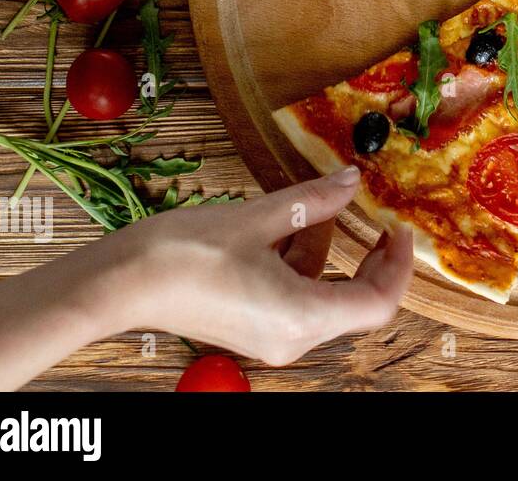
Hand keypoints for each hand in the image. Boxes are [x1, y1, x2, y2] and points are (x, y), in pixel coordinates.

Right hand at [109, 167, 412, 365]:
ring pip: (323, 291)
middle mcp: (293, 338)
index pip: (378, 303)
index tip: (399, 228)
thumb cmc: (180, 255)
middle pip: (355, 300)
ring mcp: (272, 337)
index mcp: (302, 318)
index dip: (398, 265)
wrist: (117, 284)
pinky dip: (300, 260)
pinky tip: (284, 225)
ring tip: (313, 206)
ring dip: (327, 249)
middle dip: (366, 254)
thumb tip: (352, 179)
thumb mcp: (259, 217)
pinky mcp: (253, 327)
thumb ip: (315, 199)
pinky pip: (296, 294)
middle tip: (374, 215)